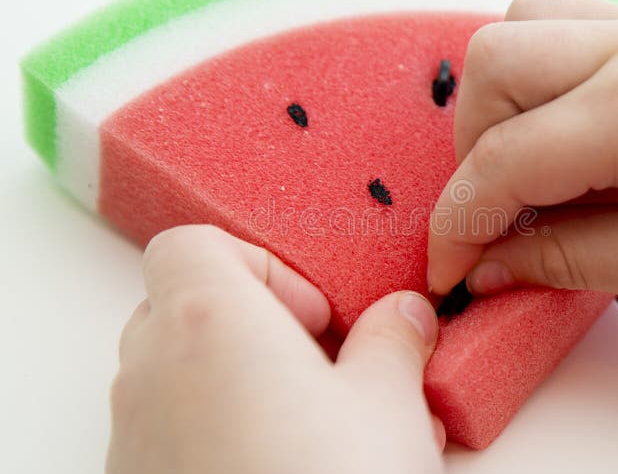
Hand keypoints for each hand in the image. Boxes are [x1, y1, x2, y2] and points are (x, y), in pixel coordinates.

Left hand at [107, 225, 443, 473]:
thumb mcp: (389, 404)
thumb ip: (395, 341)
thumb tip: (405, 317)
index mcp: (209, 321)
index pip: (192, 243)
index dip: (258, 263)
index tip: (311, 314)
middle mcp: (154, 370)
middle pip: (183, 303)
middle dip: (250, 321)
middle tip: (314, 363)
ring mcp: (135, 433)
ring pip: (173, 368)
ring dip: (231, 375)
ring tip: (302, 421)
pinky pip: (166, 427)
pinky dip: (210, 426)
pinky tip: (273, 465)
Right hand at [427, 0, 617, 331]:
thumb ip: (560, 260)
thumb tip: (485, 264)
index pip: (505, 159)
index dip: (459, 223)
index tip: (450, 270)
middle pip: (493, 67)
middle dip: (472, 152)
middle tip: (497, 214)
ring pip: (517, 29)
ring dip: (497, 102)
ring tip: (525, 167)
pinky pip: (560, 23)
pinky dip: (533, 73)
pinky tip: (555, 127)